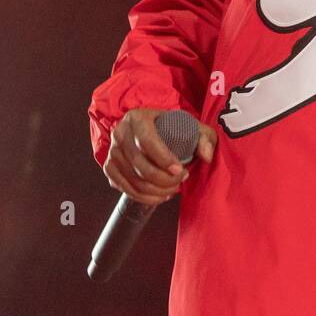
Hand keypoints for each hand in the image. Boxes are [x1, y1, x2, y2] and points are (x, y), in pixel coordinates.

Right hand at [102, 107, 217, 205]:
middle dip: (163, 180)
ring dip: (156, 191)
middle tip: (180, 181)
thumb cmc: (174, 128)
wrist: (152, 130)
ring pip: (133, 180)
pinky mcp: (109, 168)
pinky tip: (160, 196)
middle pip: (140, 165)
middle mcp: (120, 133)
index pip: (148, 141)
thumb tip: (206, 156)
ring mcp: (112, 152)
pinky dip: (144, 198)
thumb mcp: (193, 127)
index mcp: (137, 118)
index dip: (164, 160)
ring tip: (173, 189)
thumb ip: (205, 138)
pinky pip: (125, 189)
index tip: (181, 171)